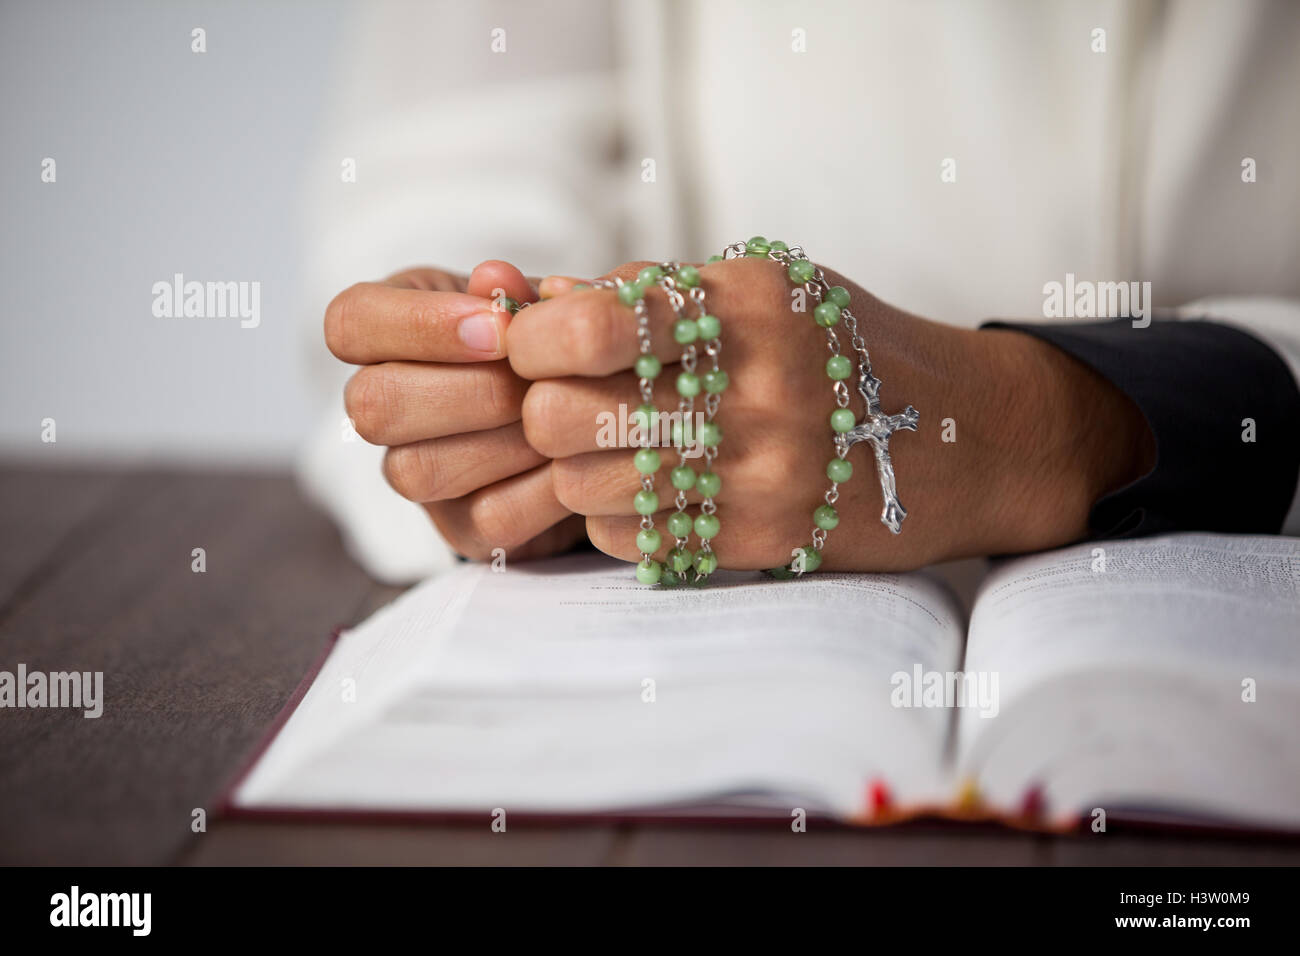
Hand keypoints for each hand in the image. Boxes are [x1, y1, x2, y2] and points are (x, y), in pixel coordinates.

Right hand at [323, 263, 585, 560]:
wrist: (591, 414)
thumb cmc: (549, 340)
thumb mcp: (539, 304)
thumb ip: (516, 292)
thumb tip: (494, 279)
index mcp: (386, 330)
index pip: (350, 323)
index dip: (418, 325)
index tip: (498, 326)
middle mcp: (381, 406)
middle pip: (372, 405)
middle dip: (469, 391)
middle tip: (537, 379)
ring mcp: (413, 473)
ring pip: (417, 470)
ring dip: (505, 441)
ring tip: (566, 416)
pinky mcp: (462, 529)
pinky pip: (488, 518)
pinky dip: (544, 488)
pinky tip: (580, 459)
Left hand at [508, 257, 1154, 571]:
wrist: (964, 437)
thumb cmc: (844, 349)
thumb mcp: (766, 288)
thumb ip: (653, 291)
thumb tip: (533, 304)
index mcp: (748, 301)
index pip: (584, 327)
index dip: (531, 342)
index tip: (535, 348)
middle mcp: (756, 385)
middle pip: (560, 413)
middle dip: (544, 409)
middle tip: (570, 404)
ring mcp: (762, 470)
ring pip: (581, 484)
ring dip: (579, 468)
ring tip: (620, 449)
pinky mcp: (764, 537)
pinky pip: (627, 537)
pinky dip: (618, 516)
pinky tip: (659, 492)